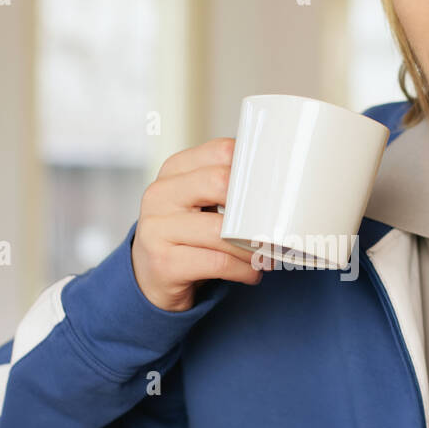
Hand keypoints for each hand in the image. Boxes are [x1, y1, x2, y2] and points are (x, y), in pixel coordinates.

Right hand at [131, 137, 262, 311]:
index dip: (253, 170)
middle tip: (273, 226)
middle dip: (254, 208)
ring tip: (266, 256)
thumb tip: (279, 188)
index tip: (272, 192)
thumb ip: (225, 186)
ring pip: (221, 231)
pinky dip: (244, 270)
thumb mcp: (197, 201)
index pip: (221, 152)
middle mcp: (160, 194)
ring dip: (253, 248)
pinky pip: (218, 262)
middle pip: (220, 183)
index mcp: (174, 170)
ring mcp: (157, 228)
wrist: (149, 276)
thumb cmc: (185, 234)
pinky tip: (251, 273)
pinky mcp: (164, 263)